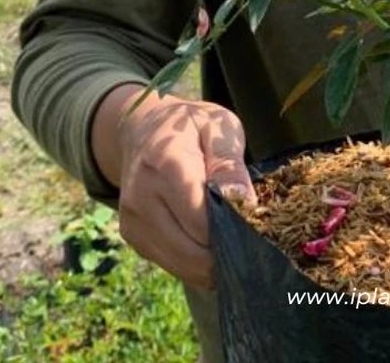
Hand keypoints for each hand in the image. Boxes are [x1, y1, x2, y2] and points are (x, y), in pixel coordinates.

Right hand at [94, 84, 257, 289]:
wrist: (142, 129)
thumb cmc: (189, 126)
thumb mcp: (218, 127)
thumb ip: (230, 164)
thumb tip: (245, 203)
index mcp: (165, 162)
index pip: (200, 217)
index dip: (232, 226)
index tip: (257, 222)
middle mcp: (141, 196)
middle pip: (191, 250)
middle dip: (226, 250)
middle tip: (251, 236)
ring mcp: (132, 221)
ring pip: (182, 265)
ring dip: (211, 261)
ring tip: (232, 237)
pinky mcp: (132, 238)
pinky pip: (172, 265)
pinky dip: (195, 262)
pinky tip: (209, 241)